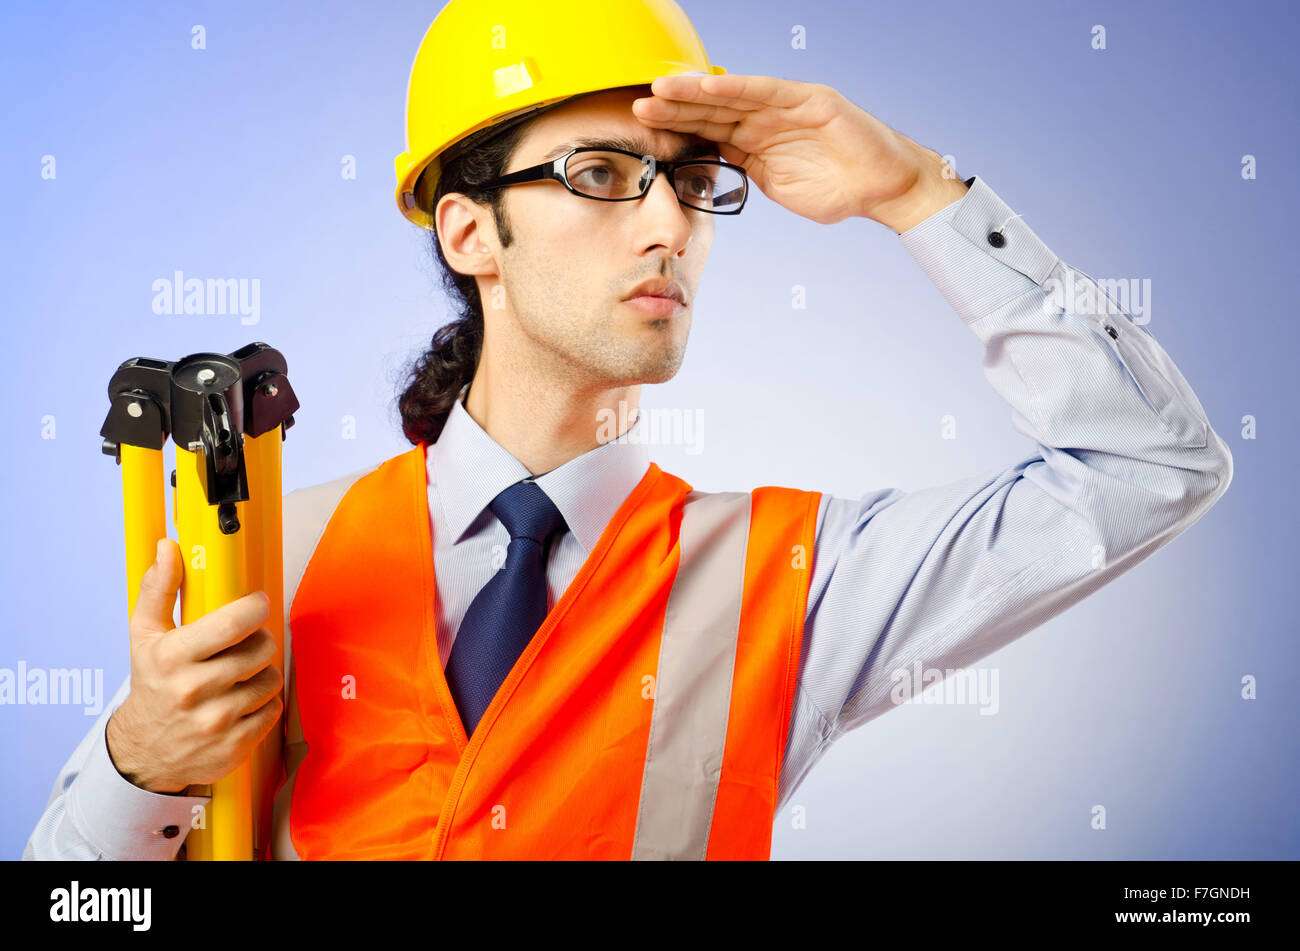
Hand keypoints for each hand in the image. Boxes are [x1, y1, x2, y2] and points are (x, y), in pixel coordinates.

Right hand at [106, 537, 283, 793]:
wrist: (144, 752)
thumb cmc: (152, 685)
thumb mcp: (145, 636)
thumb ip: (158, 588)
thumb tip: (168, 547)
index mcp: (172, 658)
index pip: (231, 624)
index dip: (255, 608)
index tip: (257, 604)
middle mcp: (193, 691)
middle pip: (260, 650)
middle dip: (260, 640)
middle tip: (246, 642)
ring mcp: (215, 722)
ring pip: (271, 679)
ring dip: (263, 672)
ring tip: (243, 673)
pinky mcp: (234, 746)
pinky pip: (274, 709)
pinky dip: (265, 702)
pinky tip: (244, 699)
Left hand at [632, 72, 954, 228]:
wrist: (882, 188)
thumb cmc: (837, 190)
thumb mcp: (778, 185)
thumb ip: (747, 170)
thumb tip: (712, 163)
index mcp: (756, 141)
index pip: (708, 130)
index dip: (676, 128)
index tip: (642, 128)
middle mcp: (766, 118)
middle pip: (712, 110)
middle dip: (675, 108)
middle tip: (639, 105)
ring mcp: (786, 107)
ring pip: (732, 96)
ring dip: (696, 93)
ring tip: (662, 89)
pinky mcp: (808, 100)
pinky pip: (767, 92)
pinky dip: (737, 88)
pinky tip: (709, 85)